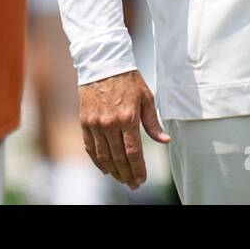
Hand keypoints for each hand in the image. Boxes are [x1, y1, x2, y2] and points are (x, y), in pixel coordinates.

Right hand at [78, 69, 170, 188]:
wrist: (103, 64)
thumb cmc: (129, 79)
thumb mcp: (146, 98)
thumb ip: (153, 122)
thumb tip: (164, 140)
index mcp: (128, 118)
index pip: (133, 152)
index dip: (138, 169)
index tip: (141, 179)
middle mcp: (110, 124)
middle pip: (118, 158)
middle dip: (126, 174)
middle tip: (133, 185)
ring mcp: (95, 124)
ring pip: (103, 156)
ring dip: (113, 171)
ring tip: (121, 179)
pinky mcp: (84, 122)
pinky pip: (90, 147)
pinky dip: (97, 161)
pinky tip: (105, 168)